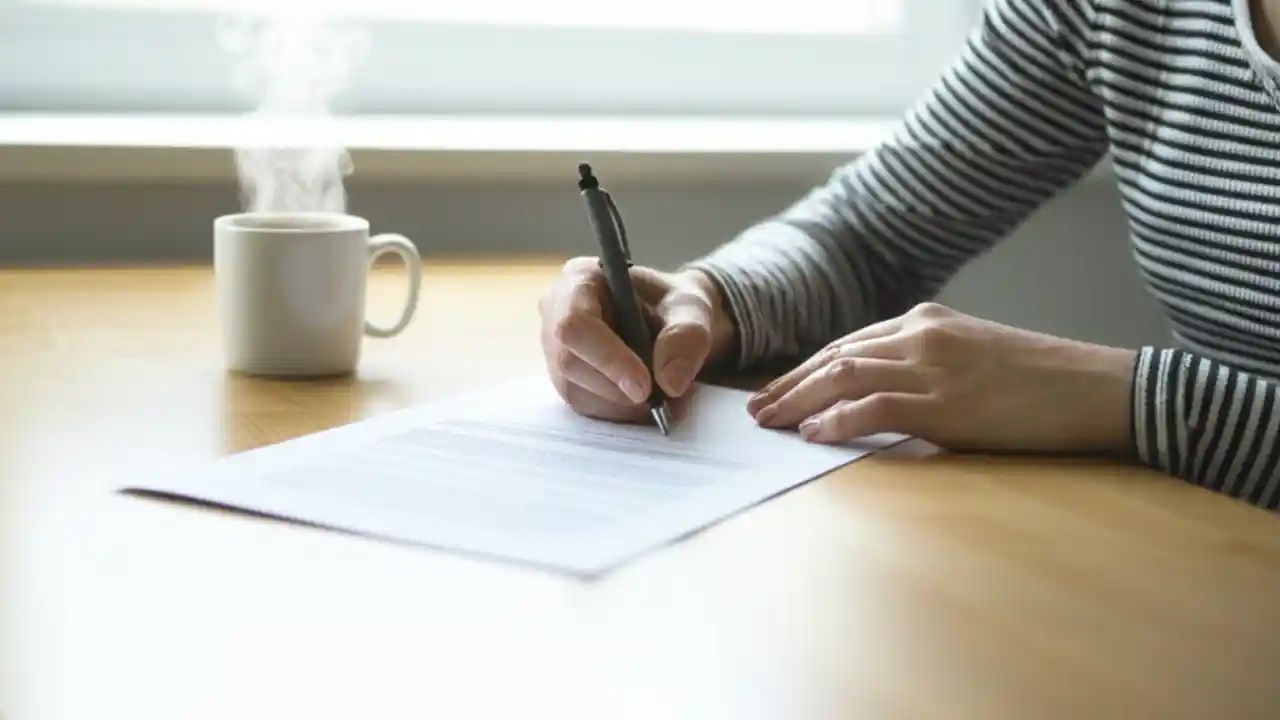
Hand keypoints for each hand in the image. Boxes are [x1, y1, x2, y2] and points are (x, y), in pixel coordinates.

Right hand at [539, 257, 735, 422]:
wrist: (671, 323)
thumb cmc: (675, 306)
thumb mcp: (693, 310)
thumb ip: (686, 336)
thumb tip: (670, 382)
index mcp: (581, 279)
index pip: (575, 322)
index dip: (607, 357)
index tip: (644, 385)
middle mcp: (556, 311)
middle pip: (569, 361)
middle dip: (616, 386)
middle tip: (658, 397)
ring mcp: (554, 347)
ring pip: (573, 388)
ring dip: (618, 402)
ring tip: (653, 395)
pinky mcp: (563, 376)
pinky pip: (581, 404)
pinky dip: (615, 410)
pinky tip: (638, 399)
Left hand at [746, 303, 1136, 452]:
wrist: (1094, 387)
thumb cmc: (1038, 381)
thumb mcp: (972, 357)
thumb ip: (924, 366)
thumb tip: (880, 395)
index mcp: (925, 321)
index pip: (848, 343)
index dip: (807, 368)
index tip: (778, 389)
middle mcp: (921, 335)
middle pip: (834, 356)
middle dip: (789, 384)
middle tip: (755, 410)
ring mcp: (932, 366)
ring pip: (842, 376)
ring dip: (796, 400)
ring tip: (768, 423)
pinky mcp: (945, 402)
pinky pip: (873, 406)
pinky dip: (836, 420)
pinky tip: (812, 434)